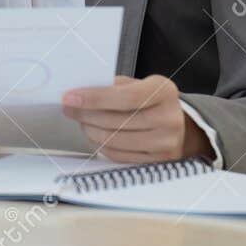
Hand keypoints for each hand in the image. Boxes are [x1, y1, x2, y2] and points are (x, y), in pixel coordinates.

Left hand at [62, 75, 213, 162]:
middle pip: (117, 121)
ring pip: (114, 140)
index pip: (126, 97)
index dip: (94, 98)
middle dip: (85, 114)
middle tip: (69, 108)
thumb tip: (77, 95)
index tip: (69, 97)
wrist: (176, 124)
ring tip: (81, 121)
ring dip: (89, 130)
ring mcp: (166, 143)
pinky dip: (99, 145)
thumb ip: (111, 86)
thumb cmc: (148, 100)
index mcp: (164, 91)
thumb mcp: (136, 84)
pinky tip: (94, 134)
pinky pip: (118, 155)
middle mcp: (170, 118)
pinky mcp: (158, 162)